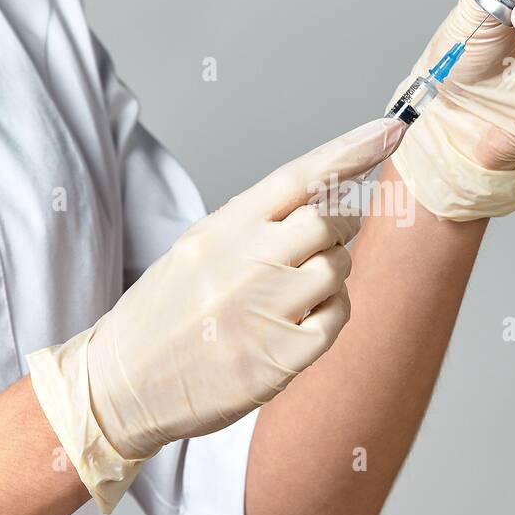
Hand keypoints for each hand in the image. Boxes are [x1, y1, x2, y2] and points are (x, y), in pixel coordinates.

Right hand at [27, 117, 404, 511]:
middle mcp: (248, 261)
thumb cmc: (163, 315)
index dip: (352, 148)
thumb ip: (256, 222)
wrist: (123, 385)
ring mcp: (268, 308)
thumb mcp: (197, 247)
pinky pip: (339, 315)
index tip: (391, 129)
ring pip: (340, 266)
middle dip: (343, 222)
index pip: (300, 175)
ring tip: (292, 290)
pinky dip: (330, 313)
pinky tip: (298, 321)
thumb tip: (324, 198)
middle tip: (326, 237)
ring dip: (331, 272)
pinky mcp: (284, 356)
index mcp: (224, 227)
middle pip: (333, 217)